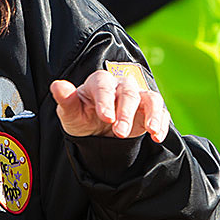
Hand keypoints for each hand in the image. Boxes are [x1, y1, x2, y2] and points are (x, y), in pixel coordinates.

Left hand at [50, 67, 169, 141]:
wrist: (96, 132)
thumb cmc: (82, 117)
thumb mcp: (70, 113)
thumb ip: (65, 100)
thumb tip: (57, 85)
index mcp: (99, 82)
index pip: (103, 86)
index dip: (105, 100)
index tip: (106, 118)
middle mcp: (120, 86)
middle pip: (128, 92)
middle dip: (126, 112)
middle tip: (119, 133)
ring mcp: (137, 97)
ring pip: (150, 98)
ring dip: (152, 114)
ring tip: (151, 131)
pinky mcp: (149, 110)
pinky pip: (161, 112)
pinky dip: (162, 123)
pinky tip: (157, 137)